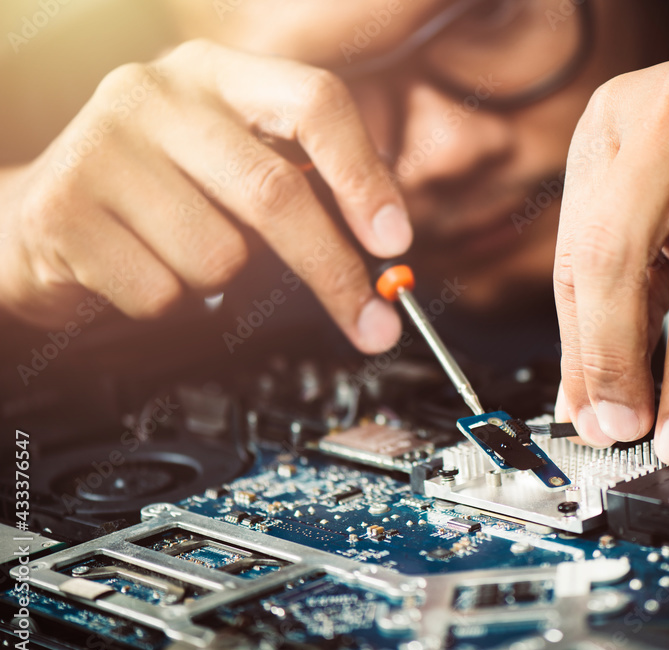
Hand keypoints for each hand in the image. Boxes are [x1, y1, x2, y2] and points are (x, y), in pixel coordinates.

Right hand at [0, 39, 409, 353]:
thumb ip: (298, 184)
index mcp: (217, 75)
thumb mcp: (230, 168)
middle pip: (276, 190)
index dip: (364, 177)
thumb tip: (382, 246)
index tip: (394, 242)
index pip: (315, 101)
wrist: (40, 222)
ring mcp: (103, 145)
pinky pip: (163, 292)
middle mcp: (157, 93)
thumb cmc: (157, 200)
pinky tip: (139, 271)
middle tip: (373, 322)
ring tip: (179, 256)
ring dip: (220, 283)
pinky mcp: (64, 210)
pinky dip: (169, 306)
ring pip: (220, 255)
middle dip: (333, 270)